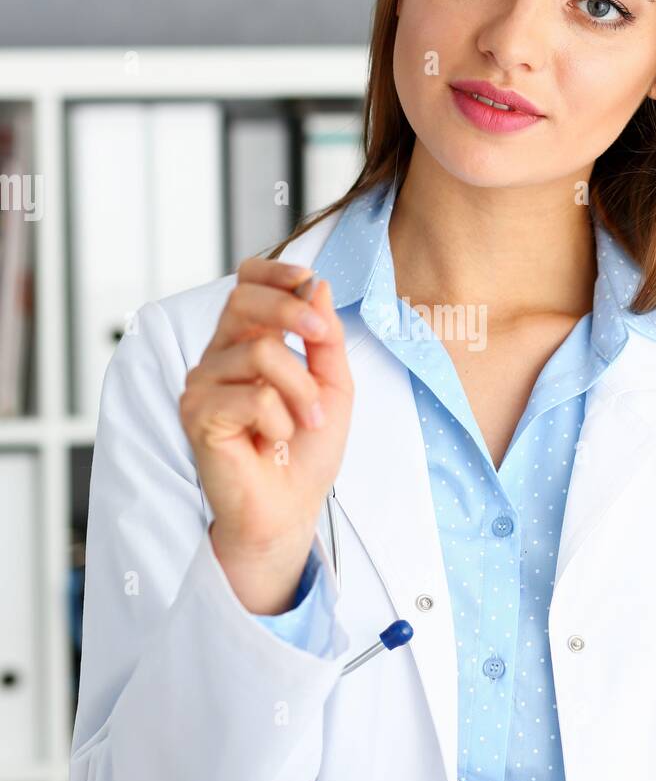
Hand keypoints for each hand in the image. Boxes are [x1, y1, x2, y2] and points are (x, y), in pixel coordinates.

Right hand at [179, 259, 353, 610]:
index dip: (274, 272)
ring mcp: (202, 384)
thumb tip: (315, 286)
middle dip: (291, 313)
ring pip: (260, 355)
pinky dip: (278, 420)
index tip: (306, 279)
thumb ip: (325, 338)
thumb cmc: (305, 451)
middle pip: (244, 300)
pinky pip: (252, 396)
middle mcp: (219, 357)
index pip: (246, 284)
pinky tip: (273, 441)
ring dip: (300, 392)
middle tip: (321, 337)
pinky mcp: (196, 414)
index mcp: (249, 343)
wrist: (289, 508)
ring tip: (306, 423)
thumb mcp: (333, 386)